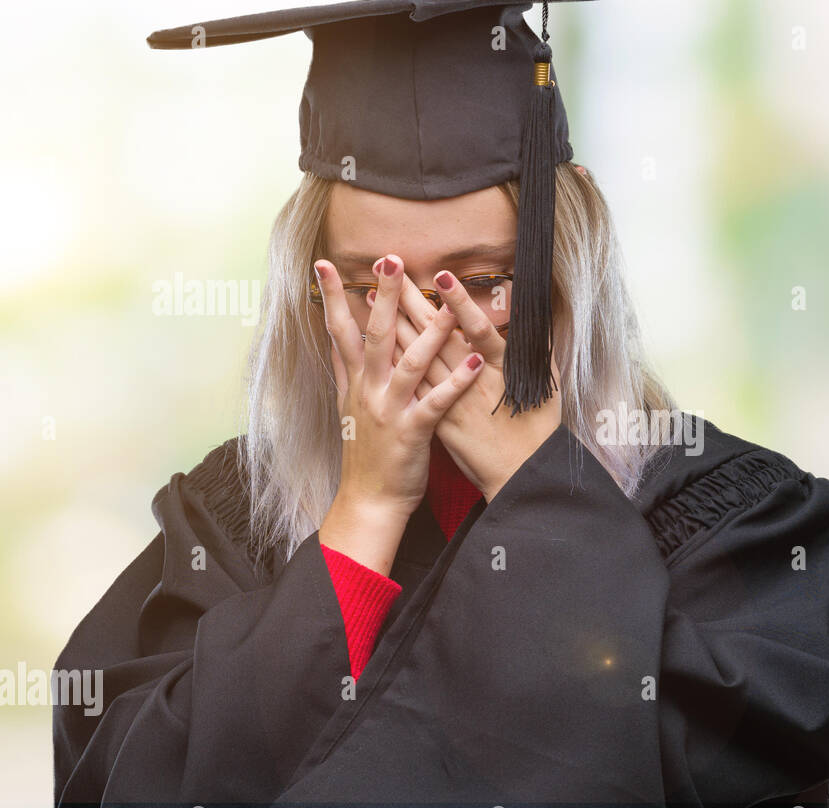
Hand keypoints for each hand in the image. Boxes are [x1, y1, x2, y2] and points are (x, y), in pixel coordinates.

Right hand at [316, 254, 486, 520]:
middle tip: (390, 259)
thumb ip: (345, 371)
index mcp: (356, 382)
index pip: (340, 330)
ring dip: (430, 332)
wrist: (369, 500)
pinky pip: (437, 402)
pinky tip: (477, 362)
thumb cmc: (366, 453)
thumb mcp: (348, 408)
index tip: (324, 262)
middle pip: (375, 335)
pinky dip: (457, 382)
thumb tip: (334, 339)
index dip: (333, 296)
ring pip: (409, 364)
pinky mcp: (413, 432)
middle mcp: (369, 390)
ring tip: (448, 305)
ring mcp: (390, 410)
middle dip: (383, 296)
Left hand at [388, 269, 561, 501]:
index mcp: (503, 369)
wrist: (521, 475)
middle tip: (389, 269)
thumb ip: (540, 352)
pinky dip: (395, 366)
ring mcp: (453, 402)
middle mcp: (474, 381)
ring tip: (372, 297)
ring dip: (393, 326)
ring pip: (417, 357)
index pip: (479, 328)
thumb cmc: (538, 431)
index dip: (459, 302)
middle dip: (411, 299)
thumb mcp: (547, 388)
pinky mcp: (439, 422)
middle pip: (438, 334)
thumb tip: (539, 324)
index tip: (441, 275)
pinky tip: (377, 348)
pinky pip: (413, 388)